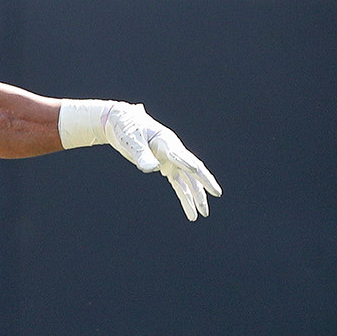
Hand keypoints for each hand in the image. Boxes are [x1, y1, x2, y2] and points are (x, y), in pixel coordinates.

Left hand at [59, 99, 222, 220]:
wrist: (119, 121)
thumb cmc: (126, 127)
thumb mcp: (131, 140)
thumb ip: (141, 154)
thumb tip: (152, 168)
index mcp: (166, 142)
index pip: (180, 155)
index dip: (188, 164)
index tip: (196, 172)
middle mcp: (173, 151)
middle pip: (192, 169)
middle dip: (204, 182)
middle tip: (217, 194)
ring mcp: (170, 159)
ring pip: (187, 181)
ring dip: (195, 196)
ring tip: (202, 214)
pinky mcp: (164, 165)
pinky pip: (177, 183)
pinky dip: (183, 196)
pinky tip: (190, 210)